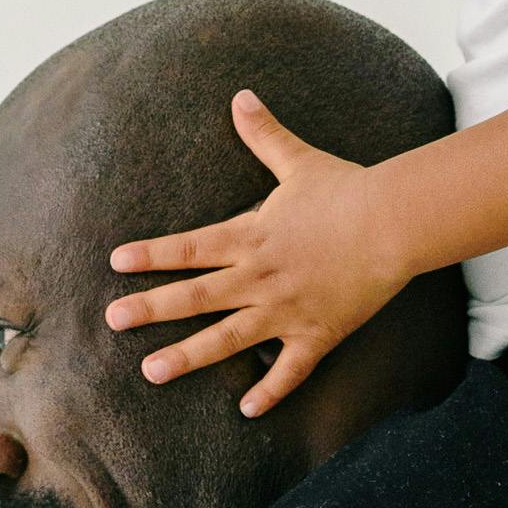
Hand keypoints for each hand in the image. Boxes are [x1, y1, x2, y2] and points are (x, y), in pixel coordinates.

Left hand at [105, 89, 409, 414]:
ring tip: (151, 371)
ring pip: (228, 338)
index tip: (117, 263)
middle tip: (113, 320)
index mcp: (251, 235)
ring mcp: (286, 309)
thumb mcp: (299, 161)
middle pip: (196, 296)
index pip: (190, 248)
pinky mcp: (317, 333)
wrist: (395, 223)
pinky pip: (290, 370)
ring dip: (188, 356)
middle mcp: (260, 276)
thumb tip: (242, 96)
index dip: (152, 255)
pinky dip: (271, 391)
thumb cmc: (347, 190)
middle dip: (151, 308)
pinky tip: (248, 410)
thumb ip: (264, 135)